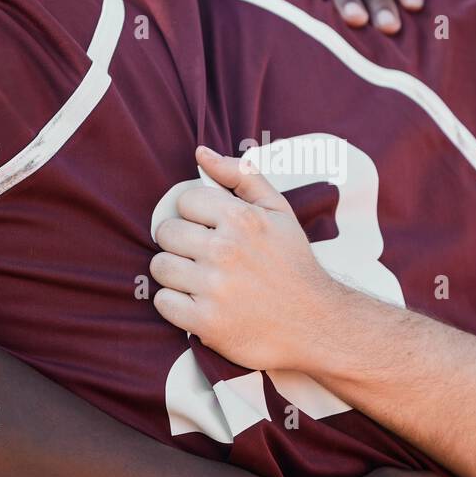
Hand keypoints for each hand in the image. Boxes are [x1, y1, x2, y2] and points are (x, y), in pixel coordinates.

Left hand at [151, 146, 340, 372]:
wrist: (316, 323)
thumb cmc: (292, 263)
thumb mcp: (278, 211)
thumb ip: (241, 175)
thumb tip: (200, 153)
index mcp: (242, 219)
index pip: (184, 201)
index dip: (196, 215)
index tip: (211, 230)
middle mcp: (225, 251)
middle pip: (166, 232)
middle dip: (182, 243)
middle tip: (205, 257)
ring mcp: (214, 288)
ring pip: (159, 266)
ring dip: (175, 273)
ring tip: (201, 279)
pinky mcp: (206, 323)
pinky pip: (163, 302)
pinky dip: (176, 304)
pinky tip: (199, 303)